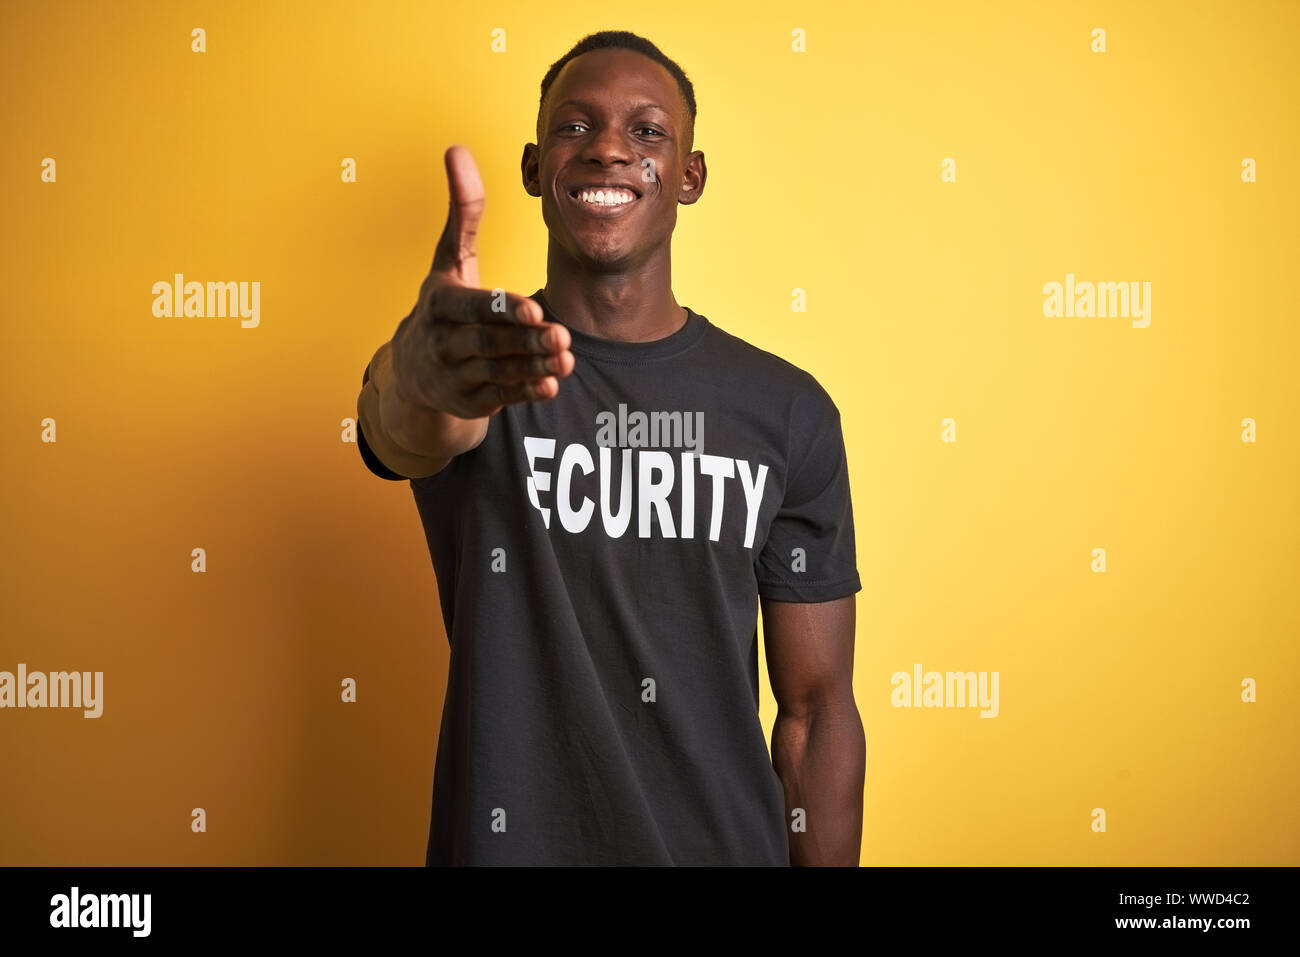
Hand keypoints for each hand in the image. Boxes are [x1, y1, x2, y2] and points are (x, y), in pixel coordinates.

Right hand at [390, 145, 573, 419]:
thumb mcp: (448, 259)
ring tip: (566, 359)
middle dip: (527, 340)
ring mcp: (456, 375)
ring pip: (499, 371)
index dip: (502, 309)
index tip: (533, 309)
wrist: (414, 372)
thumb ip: (462, 210)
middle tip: (563, 336)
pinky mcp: (472, 400)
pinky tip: (552, 385)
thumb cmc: (442, 304)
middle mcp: (443, 342)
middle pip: (491, 342)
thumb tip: (457, 148)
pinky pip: (502, 396)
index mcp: (440, 303)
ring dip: (534, 366)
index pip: (472, 307)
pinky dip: (527, 393)